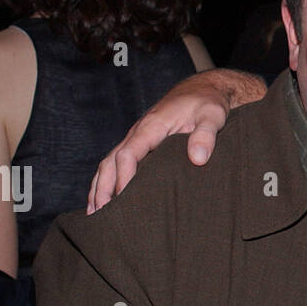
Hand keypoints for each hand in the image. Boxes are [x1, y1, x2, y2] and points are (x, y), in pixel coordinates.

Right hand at [86, 82, 231, 212]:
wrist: (204, 89)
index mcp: (152, 127)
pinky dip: (107, 180)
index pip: (128, 155)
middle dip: (103, 188)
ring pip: (109, 163)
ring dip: (99, 187)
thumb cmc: (208, 103)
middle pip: (110, 161)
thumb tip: (197, 158)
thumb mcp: (212, 117)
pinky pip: (117, 162)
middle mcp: (138, 132)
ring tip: (94, 214)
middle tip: (100, 216)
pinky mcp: (141, 143)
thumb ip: (205, 136)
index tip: (125, 201)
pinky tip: (105, 198)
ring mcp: (137, 137)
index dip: (124, 179)